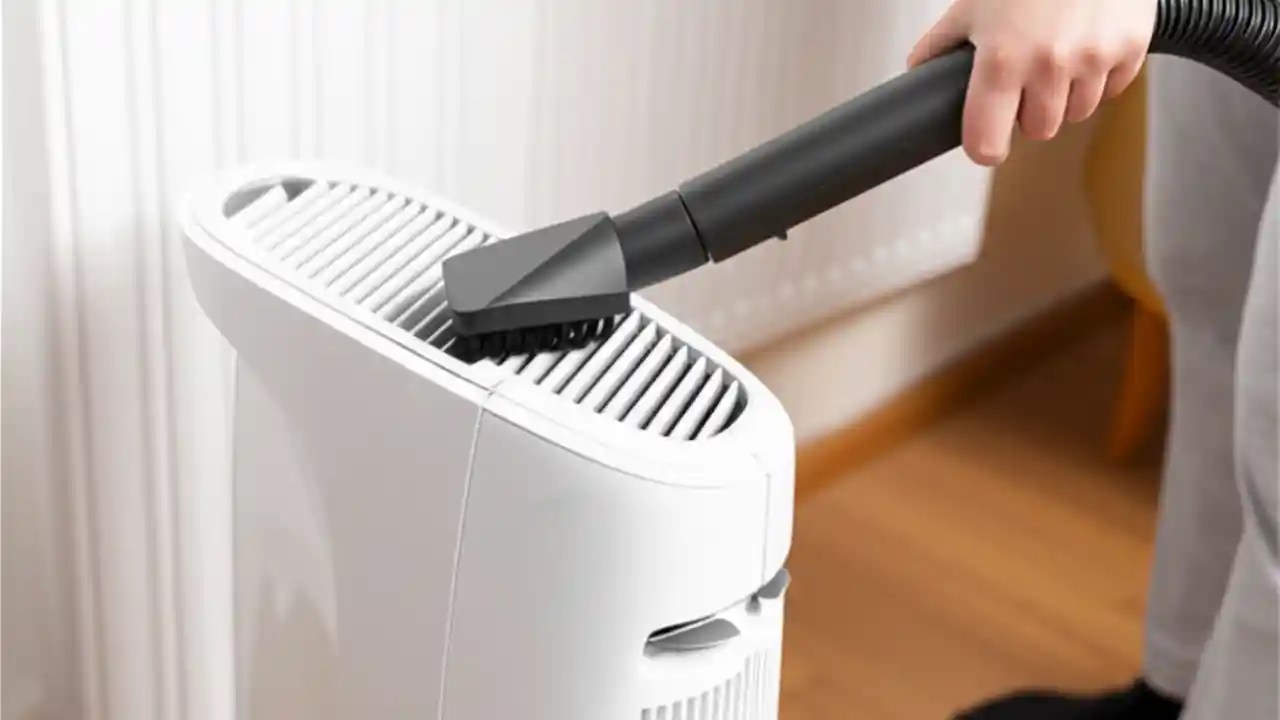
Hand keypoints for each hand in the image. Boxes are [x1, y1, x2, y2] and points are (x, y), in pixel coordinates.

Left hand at [908, 0, 1157, 165]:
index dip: (984, 146)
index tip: (986, 140)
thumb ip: (941, 45)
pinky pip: (1110, 90)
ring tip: (1058, 54)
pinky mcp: (1130, 49)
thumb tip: (916, 74)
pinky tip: (1088, 43)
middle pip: (1038, 131)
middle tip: (1026, 77)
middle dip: (1030, 111)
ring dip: (1065, 95)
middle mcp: (1048, 65)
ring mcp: (1093, 59)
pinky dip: (1099, 76)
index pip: (987, 143)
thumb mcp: (973, 5)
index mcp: (1000, 59)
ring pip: (1076, 113)